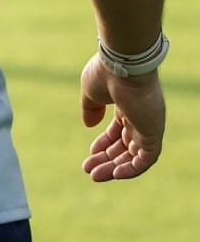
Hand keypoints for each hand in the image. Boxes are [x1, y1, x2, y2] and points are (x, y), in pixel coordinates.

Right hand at [79, 54, 163, 180]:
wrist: (123, 66)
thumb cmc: (106, 74)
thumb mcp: (91, 93)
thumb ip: (90, 109)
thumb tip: (89, 125)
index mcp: (126, 106)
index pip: (118, 132)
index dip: (104, 144)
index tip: (91, 152)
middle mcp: (139, 118)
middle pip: (124, 146)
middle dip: (106, 159)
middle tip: (88, 169)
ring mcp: (147, 126)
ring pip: (134, 155)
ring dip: (115, 167)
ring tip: (95, 175)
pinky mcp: (153, 133)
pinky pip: (146, 159)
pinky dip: (132, 169)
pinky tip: (115, 174)